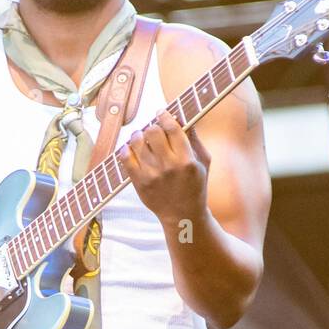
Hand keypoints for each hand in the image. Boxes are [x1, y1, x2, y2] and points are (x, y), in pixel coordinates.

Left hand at [118, 110, 209, 225]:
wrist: (183, 215)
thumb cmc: (196, 186)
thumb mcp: (204, 162)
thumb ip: (194, 139)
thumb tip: (184, 116)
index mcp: (186, 160)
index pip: (172, 128)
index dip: (165, 116)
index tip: (161, 113)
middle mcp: (168, 167)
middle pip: (152, 131)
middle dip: (152, 126)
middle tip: (153, 130)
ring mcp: (151, 175)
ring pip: (137, 142)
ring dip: (138, 136)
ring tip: (141, 138)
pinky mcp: (139, 183)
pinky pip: (125, 158)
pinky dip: (125, 149)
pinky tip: (129, 148)